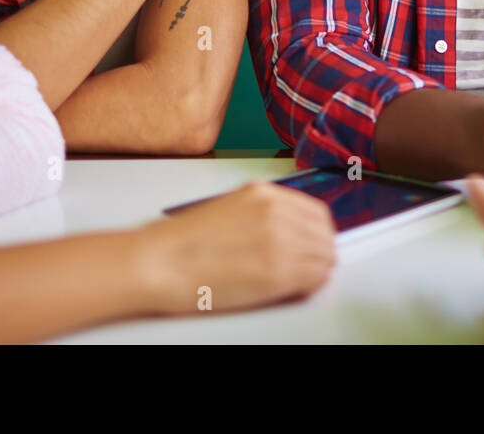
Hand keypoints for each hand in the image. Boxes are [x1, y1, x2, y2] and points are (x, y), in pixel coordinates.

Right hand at [134, 180, 335, 313]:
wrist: (158, 261)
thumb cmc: (180, 243)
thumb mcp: (228, 210)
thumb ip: (262, 216)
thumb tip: (288, 234)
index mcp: (264, 193)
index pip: (316, 212)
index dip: (318, 234)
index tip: (314, 247)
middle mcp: (276, 210)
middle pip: (325, 234)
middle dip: (321, 252)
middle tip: (311, 269)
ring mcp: (280, 238)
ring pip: (325, 256)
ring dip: (317, 270)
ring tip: (298, 282)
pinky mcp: (278, 270)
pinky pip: (315, 278)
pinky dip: (311, 286)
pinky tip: (294, 290)